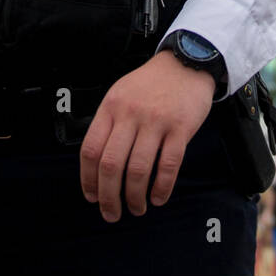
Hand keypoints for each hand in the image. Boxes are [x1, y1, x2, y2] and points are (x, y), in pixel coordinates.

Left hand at [79, 49, 215, 221]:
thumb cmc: (152, 83)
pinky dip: (161, 187)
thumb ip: (109, 123)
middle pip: (111, 165)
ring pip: (138, 169)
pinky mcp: (180, 128)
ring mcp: (156, 121)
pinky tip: (158, 197)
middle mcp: (131, 115)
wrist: (186, 62)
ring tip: (137, 208)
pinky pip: (168, 165)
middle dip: (109, 197)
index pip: (90, 150)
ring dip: (135, 196)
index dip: (88, 180)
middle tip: (112, 213)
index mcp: (111, 108)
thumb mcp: (121, 94)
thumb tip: (98, 165)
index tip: (92, 197)